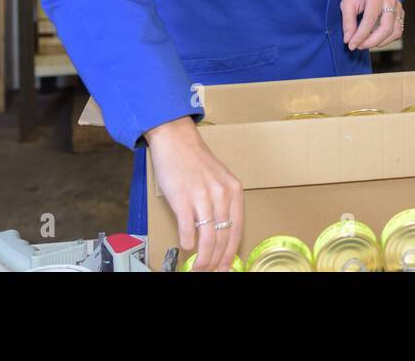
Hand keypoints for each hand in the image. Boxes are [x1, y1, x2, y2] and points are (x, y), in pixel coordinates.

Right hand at [145, 116, 243, 271]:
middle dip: (216, 261)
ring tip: (198, 268)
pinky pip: (189, 227)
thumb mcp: (219, 181)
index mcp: (234, 191)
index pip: (237, 231)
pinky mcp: (183, 197)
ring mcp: (203, 196)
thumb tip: (222, 235)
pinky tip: (186, 247)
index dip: (231, 254)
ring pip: (207, 237)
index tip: (226, 268)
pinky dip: (188, 242)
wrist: (177, 142)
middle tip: (210, 272)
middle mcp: (222, 194)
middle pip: (223, 238)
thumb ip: (223, 205)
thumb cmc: (196, 163)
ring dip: (203, 258)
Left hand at [341, 0, 403, 49]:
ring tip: (366, 43)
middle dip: (372, 41)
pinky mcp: (401, 13)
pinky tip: (375, 39)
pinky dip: (387, 39)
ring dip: (380, 42)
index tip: (351, 45)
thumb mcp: (347, 2)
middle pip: (386, 28)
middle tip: (359, 46)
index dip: (360, 35)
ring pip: (395, 32)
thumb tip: (348, 40)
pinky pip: (397, 31)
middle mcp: (390, 1)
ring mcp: (398, 7)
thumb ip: (347, 22)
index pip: (370, 19)